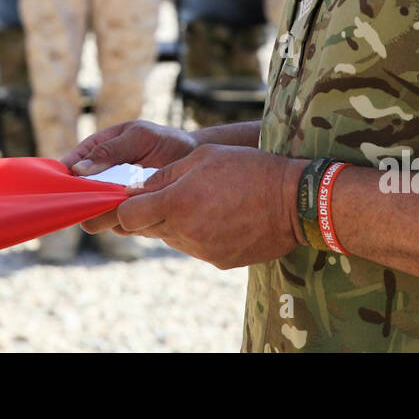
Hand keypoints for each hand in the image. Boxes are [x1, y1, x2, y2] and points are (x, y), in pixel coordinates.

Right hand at [65, 119, 199, 233]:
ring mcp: (115, 197)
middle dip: (83, 201)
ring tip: (121, 210)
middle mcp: (103, 177)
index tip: (60, 188)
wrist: (194, 162)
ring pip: (98, 212)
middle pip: (81, 194)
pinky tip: (136, 219)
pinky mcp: (129, 214)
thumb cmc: (166, 142)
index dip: (63, 177)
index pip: (72, 164)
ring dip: (105, 215)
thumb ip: (110, 151)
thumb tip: (77, 169)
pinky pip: (119, 224)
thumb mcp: (139, 138)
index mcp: (99, 151)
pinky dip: (125, 223)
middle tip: (90, 206)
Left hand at [108, 144, 306, 269]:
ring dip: (176, 223)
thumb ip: (165, 174)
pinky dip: (199, 234)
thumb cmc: (248, 169)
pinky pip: (196, 248)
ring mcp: (202, 250)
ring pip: (171, 239)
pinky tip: (221, 217)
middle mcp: (185, 231)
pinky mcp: (218, 261)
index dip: (124, 207)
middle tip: (169, 196)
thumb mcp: (203, 157)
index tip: (130, 198)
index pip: (127, 217)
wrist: (293, 201)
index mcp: (177, 202)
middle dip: (150, 214)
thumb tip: (137, 189)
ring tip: (204, 203)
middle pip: (147, 229)